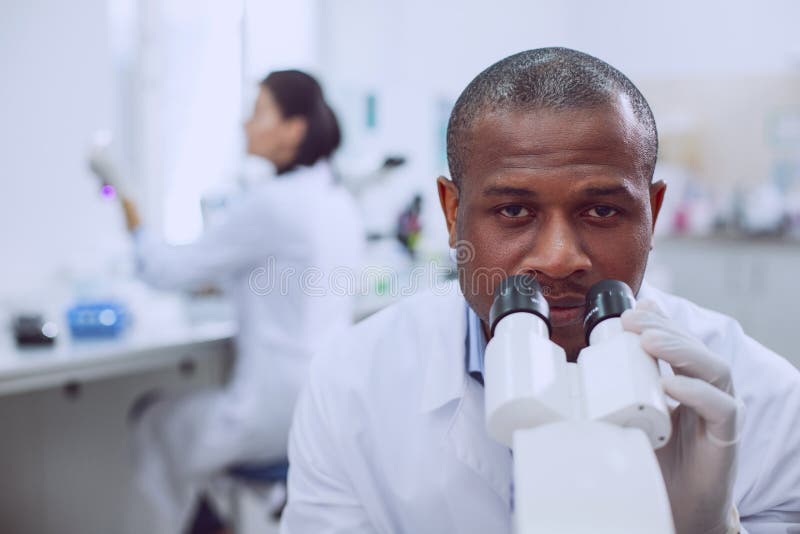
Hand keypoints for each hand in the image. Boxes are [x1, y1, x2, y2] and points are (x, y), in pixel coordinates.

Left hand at [622, 300, 742, 533]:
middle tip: (631, 322)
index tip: (628, 313)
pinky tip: (670, 385)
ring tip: (648, 343)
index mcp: (684, 382)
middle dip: (663, 329)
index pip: (678, 341)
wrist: (676, 509)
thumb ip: (615, 393)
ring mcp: (719, 413)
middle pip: (694, 347)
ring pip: (714, 369)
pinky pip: (721, 408)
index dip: (658, 322)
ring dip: (680, 350)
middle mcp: (706, 392)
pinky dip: (697, 393)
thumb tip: (580, 369)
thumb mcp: (628, 418)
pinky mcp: (726, 438)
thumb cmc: (653, 461)